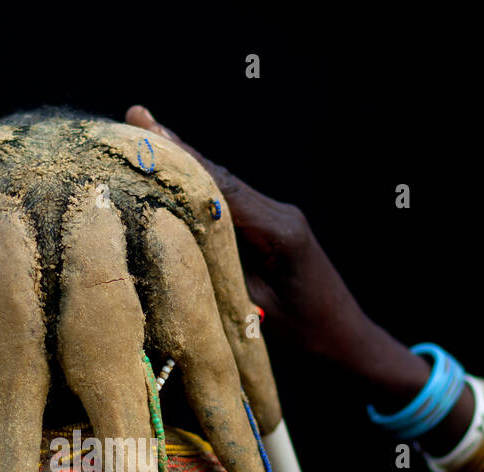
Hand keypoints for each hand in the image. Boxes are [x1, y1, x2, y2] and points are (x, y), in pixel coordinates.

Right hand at [124, 106, 376, 370]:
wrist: (347, 343)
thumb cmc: (307, 335)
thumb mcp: (257, 311)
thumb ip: (219, 276)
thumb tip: (173, 250)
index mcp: (279, 231)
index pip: (221, 190)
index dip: (181, 162)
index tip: (146, 131)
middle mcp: (280, 214)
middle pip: (220, 177)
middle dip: (176, 150)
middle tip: (136, 116)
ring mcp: (280, 218)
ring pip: (224, 186)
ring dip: (186, 164)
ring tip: (145, 132)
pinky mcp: (275, 228)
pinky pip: (233, 204)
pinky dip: (201, 189)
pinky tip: (174, 174)